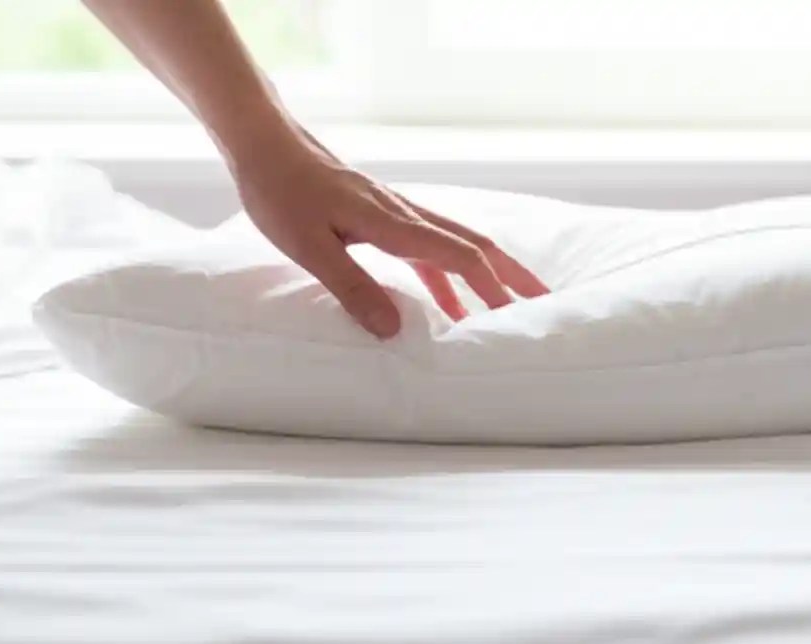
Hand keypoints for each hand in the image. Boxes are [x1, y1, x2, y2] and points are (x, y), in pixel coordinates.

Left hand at [227, 123, 548, 338]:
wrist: (266, 144)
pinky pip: (430, 249)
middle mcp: (406, 216)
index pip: (462, 257)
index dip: (493, 288)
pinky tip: (448, 302)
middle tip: (544, 303)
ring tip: (505, 309)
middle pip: (477, 245)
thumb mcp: (308, 247)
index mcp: (394, 224)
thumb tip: (394, 331)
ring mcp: (398, 214)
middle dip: (513, 275)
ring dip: (487, 275)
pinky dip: (450, 276)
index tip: (517, 317)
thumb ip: (352, 287)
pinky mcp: (384, 217)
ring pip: (458, 244)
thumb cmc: (280, 193)